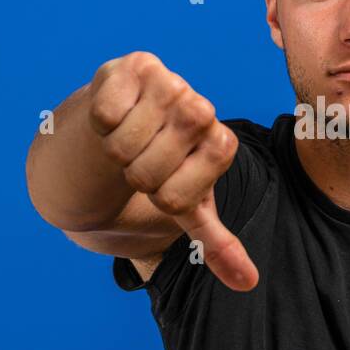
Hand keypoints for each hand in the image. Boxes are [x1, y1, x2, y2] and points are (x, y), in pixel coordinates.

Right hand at [87, 51, 258, 291]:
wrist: (133, 119)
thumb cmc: (167, 166)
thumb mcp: (191, 205)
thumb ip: (216, 242)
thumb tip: (248, 284)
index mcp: (221, 145)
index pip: (174, 200)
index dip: (157, 199)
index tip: (164, 182)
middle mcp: (202, 109)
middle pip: (148, 171)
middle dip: (135, 176)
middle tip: (141, 162)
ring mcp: (171, 83)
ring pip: (123, 143)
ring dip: (115, 150)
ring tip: (129, 139)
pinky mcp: (136, 66)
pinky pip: (104, 112)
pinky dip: (101, 122)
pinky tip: (118, 113)